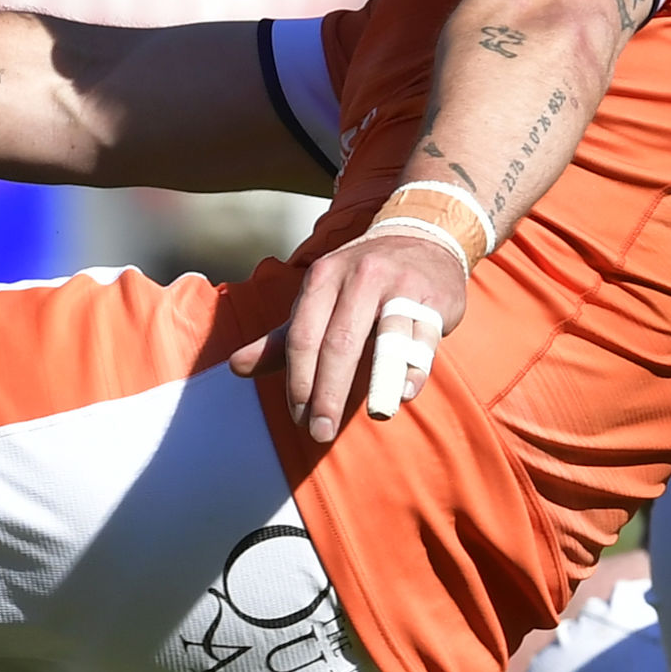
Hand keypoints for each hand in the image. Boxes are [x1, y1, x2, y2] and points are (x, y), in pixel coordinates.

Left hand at [228, 226, 467, 442]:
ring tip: (371, 416)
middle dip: (327, 393)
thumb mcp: (319, 300)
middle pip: (338, 343)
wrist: (422, 240)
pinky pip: (423, 339)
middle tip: (320, 432)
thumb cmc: (362, 283)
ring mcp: (400, 286)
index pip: (302, 337)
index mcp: (323, 278)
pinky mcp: (434, 299)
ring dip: (377, 382)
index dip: (299, 381)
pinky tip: (404, 394)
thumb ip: (281, 339)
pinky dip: (415, 369)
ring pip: (385, 339)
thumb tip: (236, 368)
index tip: (299, 417)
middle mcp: (360, 277)